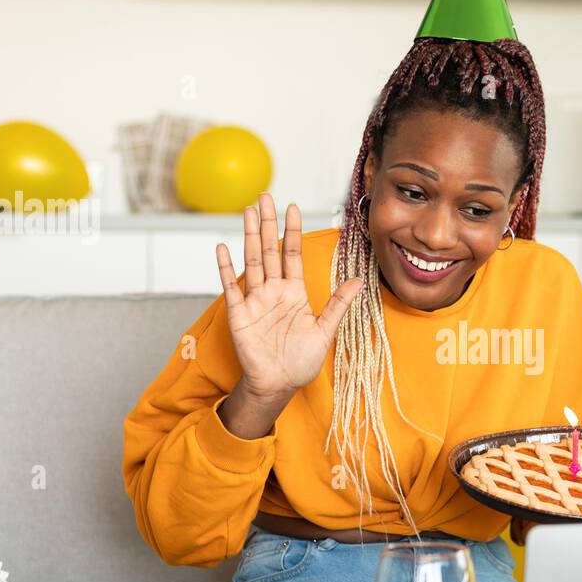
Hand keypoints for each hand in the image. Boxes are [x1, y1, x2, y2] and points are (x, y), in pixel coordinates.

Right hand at [216, 194, 363, 399]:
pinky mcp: (239, 315)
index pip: (293, 255)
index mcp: (294, 293)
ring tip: (247, 212)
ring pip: (252, 262)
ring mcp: (255, 301)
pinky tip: (223, 248)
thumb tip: (359, 280)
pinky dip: (226, 269)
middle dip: (267, 224)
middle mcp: (273, 291)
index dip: (293, 232)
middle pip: (269, 250)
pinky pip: (231, 288)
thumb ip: (338, 304)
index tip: (294, 208)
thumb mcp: (325, 330)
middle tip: (265, 197)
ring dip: (248, 237)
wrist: (279, 384)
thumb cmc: (301, 360)